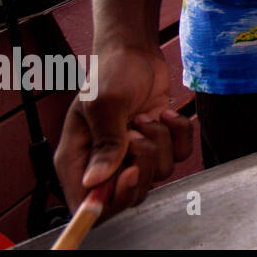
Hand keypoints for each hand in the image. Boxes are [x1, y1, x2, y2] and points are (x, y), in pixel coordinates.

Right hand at [54, 43, 192, 220]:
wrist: (135, 53)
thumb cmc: (110, 73)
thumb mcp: (105, 104)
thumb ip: (105, 143)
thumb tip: (95, 181)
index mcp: (77, 160)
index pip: (89, 203)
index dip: (112, 199)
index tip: (131, 171)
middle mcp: (104, 163)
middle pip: (130, 195)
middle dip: (144, 163)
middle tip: (137, 134)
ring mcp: (132, 155)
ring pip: (159, 173)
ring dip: (160, 141)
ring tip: (145, 116)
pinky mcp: (158, 143)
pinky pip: (179, 155)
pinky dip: (177, 133)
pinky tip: (163, 113)